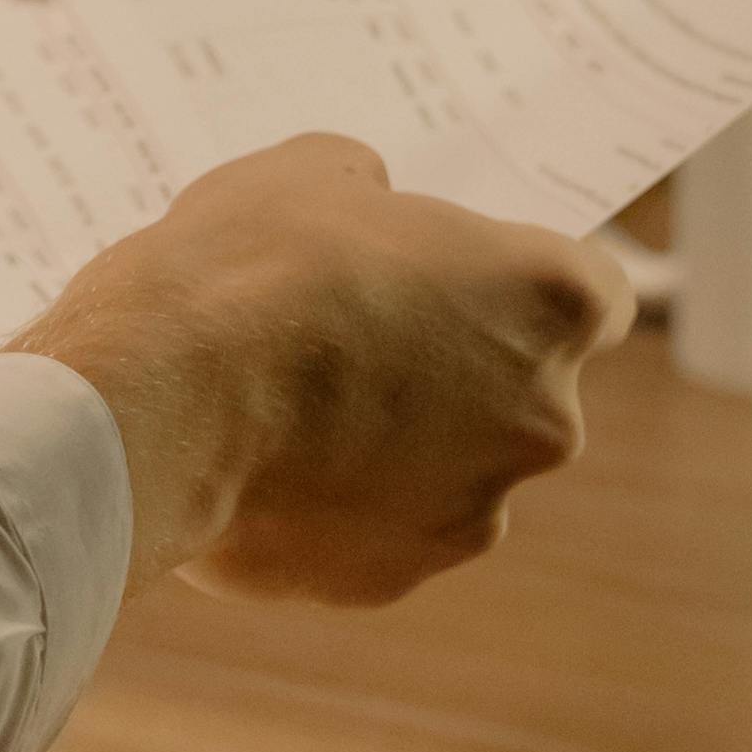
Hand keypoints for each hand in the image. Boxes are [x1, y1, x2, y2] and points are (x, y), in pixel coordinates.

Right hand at [10, 135, 625, 603]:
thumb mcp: (309, 173)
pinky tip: (263, 470)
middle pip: (522, 392)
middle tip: (355, 340)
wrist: (156, 401)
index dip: (523, 287)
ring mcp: (472, 511)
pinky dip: (335, 511)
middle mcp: (541, 418)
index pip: (595, 295)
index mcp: (549, 302)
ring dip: (395, 449)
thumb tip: (368, 203)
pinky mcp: (393, 578)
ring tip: (291, 410)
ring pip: (450, 474)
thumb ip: (373, 192)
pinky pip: (378, 536)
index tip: (470, 284)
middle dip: (454, 372)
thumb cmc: (243, 268)